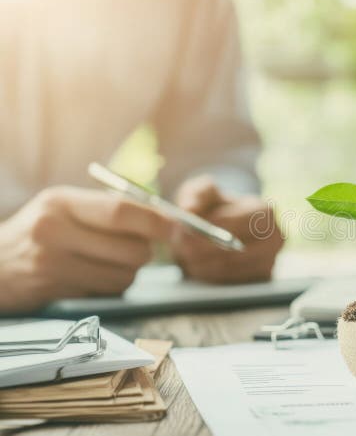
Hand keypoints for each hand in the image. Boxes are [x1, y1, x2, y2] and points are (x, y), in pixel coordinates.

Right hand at [0, 186, 175, 311]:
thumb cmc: (39, 231)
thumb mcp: (63, 207)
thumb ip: (106, 208)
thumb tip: (162, 216)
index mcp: (62, 202)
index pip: (121, 211)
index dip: (156, 221)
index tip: (177, 226)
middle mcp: (55, 230)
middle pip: (131, 248)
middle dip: (146, 251)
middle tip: (138, 246)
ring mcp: (54, 263)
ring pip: (125, 274)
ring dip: (130, 271)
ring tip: (110, 261)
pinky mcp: (57, 290)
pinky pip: (109, 291)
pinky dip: (113, 285)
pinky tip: (95, 275)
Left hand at [171, 176, 284, 282]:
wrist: (225, 229)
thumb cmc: (214, 209)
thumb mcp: (202, 193)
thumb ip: (194, 195)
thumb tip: (187, 209)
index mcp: (265, 211)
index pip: (239, 222)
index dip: (211, 227)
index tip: (185, 230)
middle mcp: (275, 237)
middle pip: (237, 249)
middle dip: (204, 249)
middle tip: (181, 247)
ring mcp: (271, 260)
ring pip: (231, 267)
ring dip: (204, 264)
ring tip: (184, 256)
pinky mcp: (262, 278)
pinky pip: (232, 281)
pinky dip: (211, 276)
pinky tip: (197, 267)